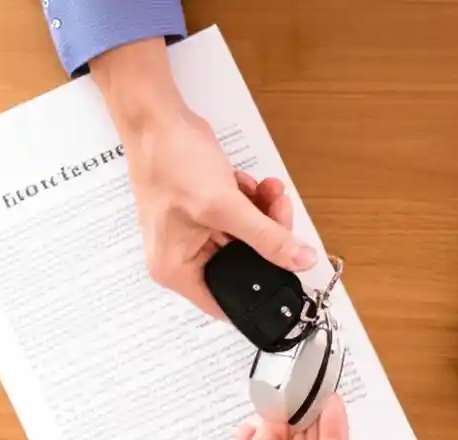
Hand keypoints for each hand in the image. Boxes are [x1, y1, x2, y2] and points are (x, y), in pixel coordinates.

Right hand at [90, 39, 316, 316]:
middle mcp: (184, 257)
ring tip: (267, 192)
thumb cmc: (169, 162)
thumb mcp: (224, 206)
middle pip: (243, 266)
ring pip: (248, 240)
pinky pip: (243, 219)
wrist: (159, 119)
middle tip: (279, 214)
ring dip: (264, 216)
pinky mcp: (208, 213)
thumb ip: (267, 238)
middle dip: (266, 239)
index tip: (287, 281)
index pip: (226, 302)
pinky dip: (252, 203)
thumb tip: (299, 260)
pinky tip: (247, 184)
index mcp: (176, 269)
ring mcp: (196, 234)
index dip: (258, 296)